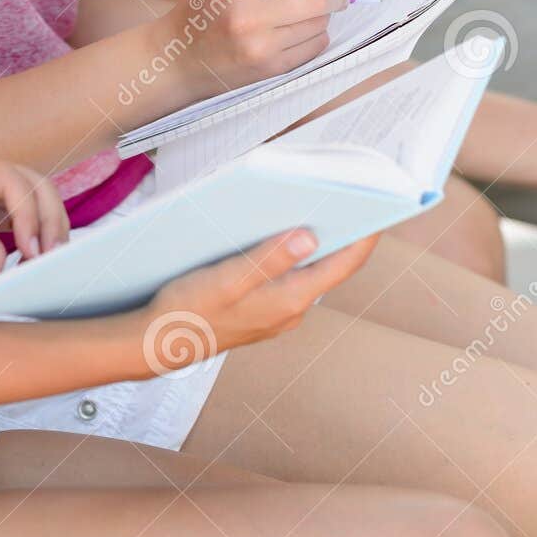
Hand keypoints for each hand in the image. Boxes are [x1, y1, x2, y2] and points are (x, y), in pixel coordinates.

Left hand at [0, 143, 69, 274]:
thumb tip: (0, 262)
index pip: (15, 184)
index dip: (29, 216)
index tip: (31, 250)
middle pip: (36, 186)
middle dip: (49, 219)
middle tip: (52, 256)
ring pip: (35, 200)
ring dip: (47, 227)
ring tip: (49, 259)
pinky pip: (23, 217)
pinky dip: (34, 234)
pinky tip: (36, 256)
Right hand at [127, 228, 379, 375]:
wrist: (155, 343)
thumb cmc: (187, 311)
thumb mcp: (227, 279)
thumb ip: (269, 258)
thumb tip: (311, 236)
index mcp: (290, 301)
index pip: (344, 263)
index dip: (366, 233)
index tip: (381, 204)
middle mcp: (291, 310)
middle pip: (329, 264)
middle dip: (338, 229)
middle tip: (343, 193)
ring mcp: (276, 313)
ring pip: (305, 271)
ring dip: (310, 241)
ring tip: (308, 205)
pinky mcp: (259, 310)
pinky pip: (285, 278)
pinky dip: (286, 254)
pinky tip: (270, 234)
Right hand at [156, 0, 348, 99]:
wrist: (176, 59)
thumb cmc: (207, 9)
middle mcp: (249, 16)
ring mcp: (261, 46)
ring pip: (320, 24)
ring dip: (323, 16)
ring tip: (304, 14)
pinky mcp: (269, 69)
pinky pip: (314, 48)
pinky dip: (314, 37)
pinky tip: (296, 33)